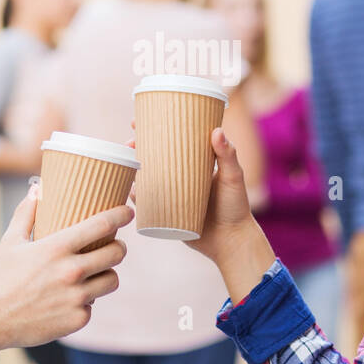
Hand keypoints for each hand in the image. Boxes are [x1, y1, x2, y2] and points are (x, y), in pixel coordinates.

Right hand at [0, 187, 131, 347]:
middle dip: (119, 247)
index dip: (120, 215)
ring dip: (107, 274)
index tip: (128, 211)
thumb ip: (27, 213)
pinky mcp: (78, 318)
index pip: (101, 225)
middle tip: (114, 246)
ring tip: (96, 272)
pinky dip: (86, 300)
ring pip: (112, 279)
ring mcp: (77, 297)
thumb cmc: (2, 277)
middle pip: (116, 253)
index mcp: (57, 248)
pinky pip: (94, 304)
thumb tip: (37, 187)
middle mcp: (71, 271)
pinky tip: (73, 298)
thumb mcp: (11, 241)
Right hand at [128, 123, 272, 301]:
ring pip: (148, 178)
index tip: (139, 120)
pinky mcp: (168, 213)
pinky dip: (136, 196)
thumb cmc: (236, 207)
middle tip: (129, 143)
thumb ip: (227, 155)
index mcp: (196, 162)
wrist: (231, 243)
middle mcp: (182, 176)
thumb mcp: (233, 177)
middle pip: (155, 156)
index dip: (156, 128)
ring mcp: (174, 194)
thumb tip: (216, 130)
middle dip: (138, 148)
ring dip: (133, 169)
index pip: (174, 139)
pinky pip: (148, 202)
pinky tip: (128, 190)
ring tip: (126, 165)